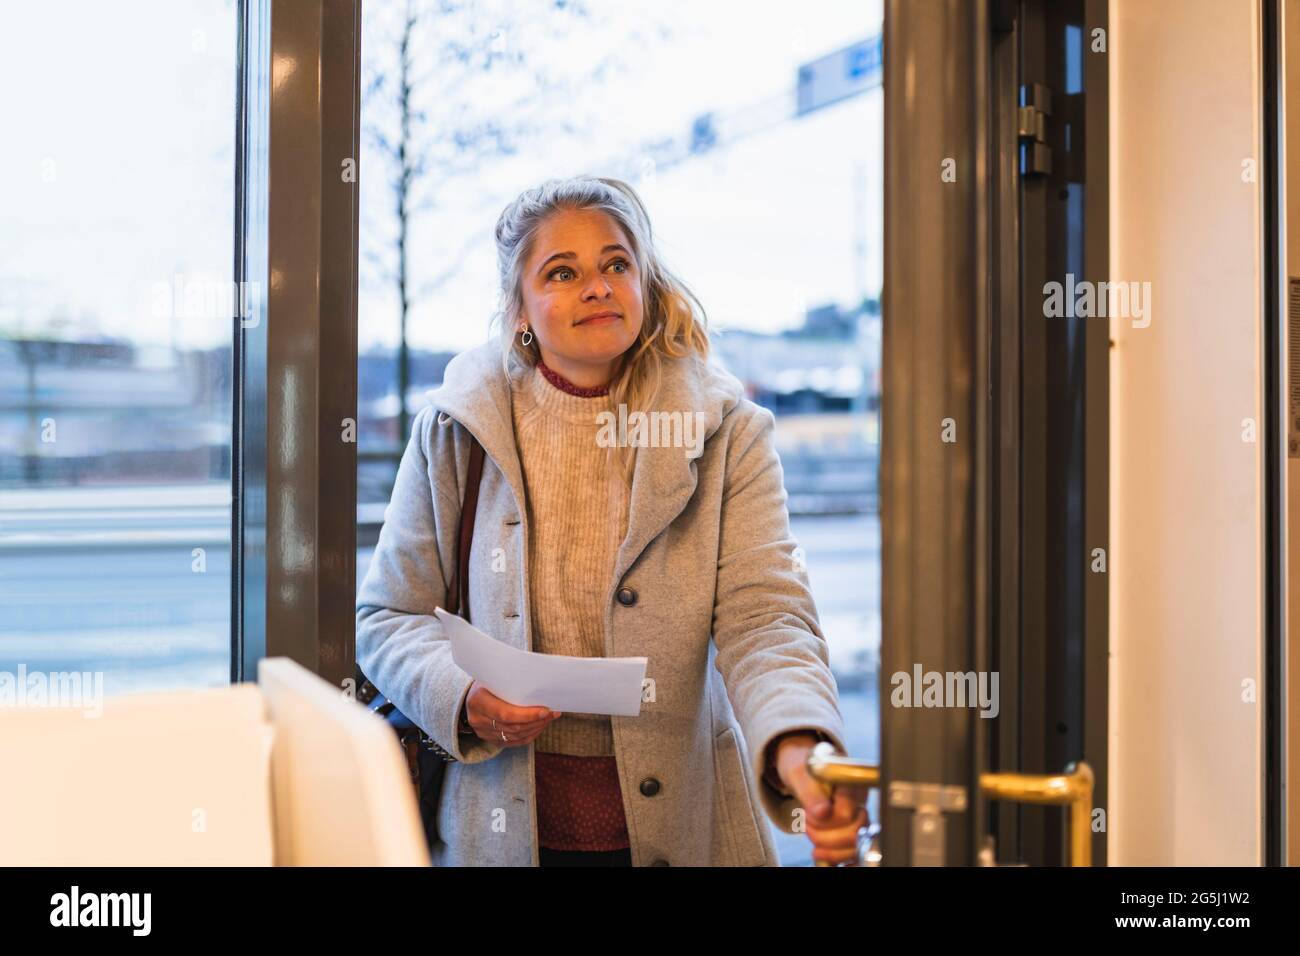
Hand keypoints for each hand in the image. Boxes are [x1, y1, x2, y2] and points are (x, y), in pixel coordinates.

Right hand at [462, 680, 559, 747]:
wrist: (469, 694)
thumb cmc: (487, 681)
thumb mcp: (494, 676)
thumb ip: (512, 682)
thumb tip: (540, 685)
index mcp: (478, 700)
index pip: (506, 713)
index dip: (528, 715)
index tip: (546, 710)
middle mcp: (478, 719)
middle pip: (513, 727)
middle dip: (537, 721)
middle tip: (553, 712)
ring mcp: (483, 732)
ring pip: (516, 736)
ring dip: (536, 728)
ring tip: (549, 718)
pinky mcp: (490, 739)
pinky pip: (514, 742)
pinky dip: (529, 735)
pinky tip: (539, 726)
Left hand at [774, 733, 869, 865]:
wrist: (803, 768)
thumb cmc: (802, 766)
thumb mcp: (799, 773)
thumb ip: (810, 792)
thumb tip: (822, 812)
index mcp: (850, 783)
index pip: (847, 812)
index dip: (824, 820)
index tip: (806, 814)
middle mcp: (859, 801)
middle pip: (854, 832)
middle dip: (825, 836)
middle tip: (806, 826)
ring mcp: (858, 817)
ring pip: (855, 846)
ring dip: (830, 849)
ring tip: (813, 841)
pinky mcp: (852, 830)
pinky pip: (853, 852)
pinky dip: (838, 858)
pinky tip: (823, 855)